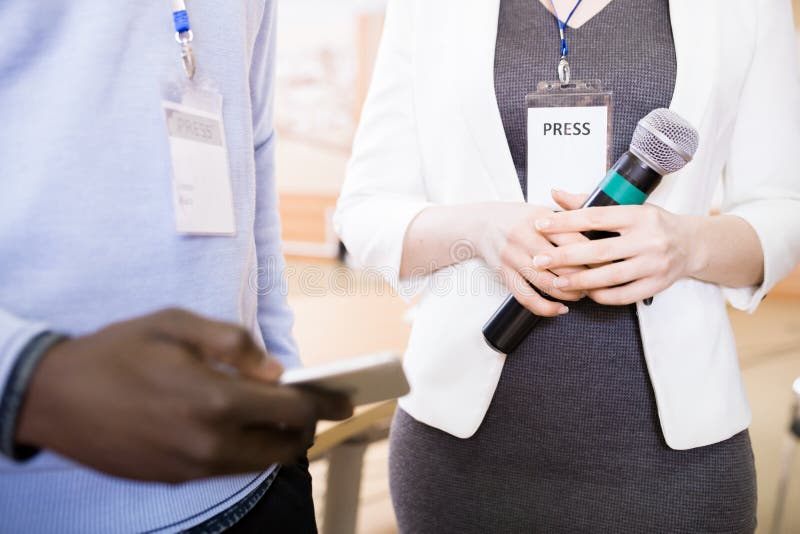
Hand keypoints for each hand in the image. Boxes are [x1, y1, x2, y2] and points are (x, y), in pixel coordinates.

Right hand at [16, 309, 352, 483]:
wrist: (52, 396)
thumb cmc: (117, 350)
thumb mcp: (176, 324)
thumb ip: (235, 343)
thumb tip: (278, 370)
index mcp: (214, 400)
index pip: (293, 410)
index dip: (327, 403)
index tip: (348, 398)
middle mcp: (208, 442)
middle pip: (285, 447)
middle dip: (309, 427)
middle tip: (319, 407)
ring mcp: (190, 467)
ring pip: (259, 463)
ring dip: (279, 442)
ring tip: (283, 416)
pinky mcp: (173, 478)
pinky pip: (228, 468)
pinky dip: (247, 451)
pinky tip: (241, 426)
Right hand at [474, 202, 589, 316]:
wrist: (480, 224)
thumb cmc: (516, 219)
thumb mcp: (542, 211)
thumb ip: (569, 217)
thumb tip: (599, 231)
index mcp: (539, 219)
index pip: (574, 240)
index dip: (594, 256)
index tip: (608, 264)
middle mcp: (524, 237)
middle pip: (562, 263)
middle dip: (585, 277)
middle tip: (597, 283)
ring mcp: (512, 256)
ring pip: (546, 282)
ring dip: (568, 293)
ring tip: (580, 295)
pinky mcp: (503, 273)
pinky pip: (525, 296)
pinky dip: (545, 307)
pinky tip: (559, 309)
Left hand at [534, 192, 696, 304]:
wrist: (692, 244)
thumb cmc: (652, 224)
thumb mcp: (628, 206)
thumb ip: (589, 203)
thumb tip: (555, 194)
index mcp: (639, 215)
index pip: (596, 217)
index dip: (566, 222)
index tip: (541, 225)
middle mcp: (648, 239)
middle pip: (599, 250)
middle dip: (565, 256)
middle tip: (539, 260)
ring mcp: (654, 264)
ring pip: (610, 276)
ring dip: (580, 280)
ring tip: (557, 281)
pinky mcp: (657, 285)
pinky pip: (623, 295)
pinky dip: (602, 295)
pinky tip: (585, 293)